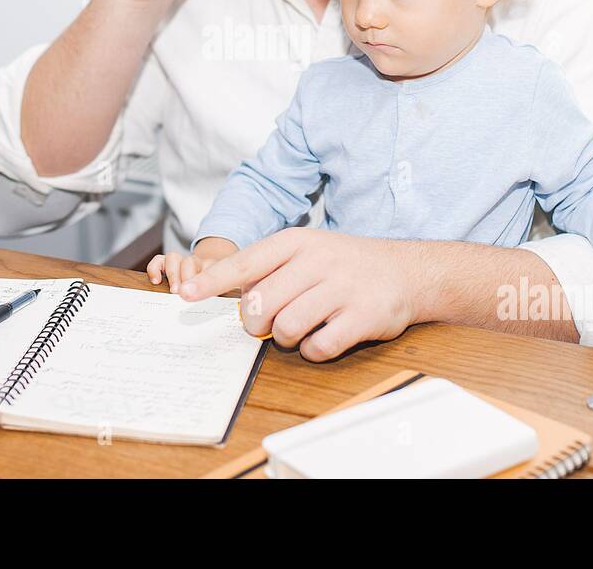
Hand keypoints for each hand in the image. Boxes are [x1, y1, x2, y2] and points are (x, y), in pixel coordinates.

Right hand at [146, 236, 236, 292]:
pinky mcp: (170, 263)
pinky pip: (160, 260)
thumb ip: (228, 299)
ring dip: (173, 274)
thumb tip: (235, 311)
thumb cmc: (220, 288)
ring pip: (175, 257)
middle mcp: (199, 263)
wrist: (218, 270)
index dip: (206, 280)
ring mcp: (184, 262)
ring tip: (174, 291)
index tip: (198, 292)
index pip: (212, 270)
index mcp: (216, 268)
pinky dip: (155, 268)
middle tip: (184, 295)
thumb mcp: (227, 293)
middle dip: (187, 278)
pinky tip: (155, 280)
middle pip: (190, 262)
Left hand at [177, 228, 421, 361]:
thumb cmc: (346, 265)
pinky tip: (322, 338)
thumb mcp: (307, 251)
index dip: (211, 281)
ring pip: (286, 327)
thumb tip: (226, 296)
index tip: (184, 294)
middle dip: (256, 323)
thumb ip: (269, 270)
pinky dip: (313, 351)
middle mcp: (318, 260)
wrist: (408, 271)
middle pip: (260, 303)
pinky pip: (318, 347)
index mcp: (298, 241)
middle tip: (267, 324)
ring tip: (300, 329)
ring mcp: (342, 288)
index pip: (244, 263)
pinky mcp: (362, 316)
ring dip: (285, 338)